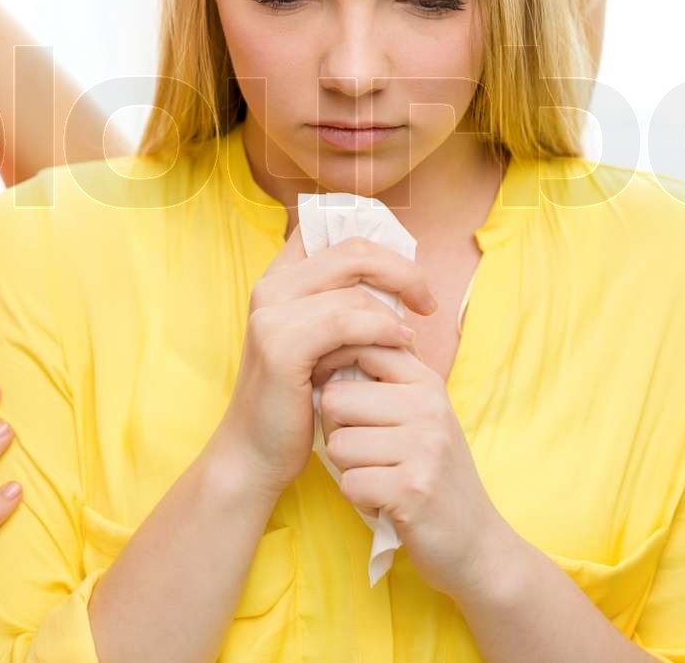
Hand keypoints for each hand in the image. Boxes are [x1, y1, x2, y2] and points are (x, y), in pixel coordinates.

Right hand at [213, 231, 438, 499]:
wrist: (257, 452)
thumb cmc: (297, 400)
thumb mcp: (324, 343)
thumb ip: (346, 307)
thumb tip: (404, 278)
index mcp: (280, 279)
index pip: (333, 232)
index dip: (378, 242)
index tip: (409, 270)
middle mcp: (271, 287)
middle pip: (352, 252)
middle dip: (401, 270)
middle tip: (427, 301)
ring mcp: (272, 315)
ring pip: (354, 291)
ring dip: (393, 313)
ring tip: (410, 339)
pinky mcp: (281, 346)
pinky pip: (346, 322)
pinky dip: (382, 330)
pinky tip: (401, 345)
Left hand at [317, 344, 514, 599]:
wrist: (477, 542)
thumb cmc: (435, 476)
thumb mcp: (421, 419)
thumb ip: (385, 387)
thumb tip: (325, 354)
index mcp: (427, 384)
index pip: (362, 347)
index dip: (332, 367)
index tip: (334, 394)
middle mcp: (428, 408)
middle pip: (335, 399)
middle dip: (336, 431)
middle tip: (365, 454)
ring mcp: (423, 448)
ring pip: (338, 444)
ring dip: (349, 470)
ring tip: (381, 479)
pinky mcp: (412, 489)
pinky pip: (349, 483)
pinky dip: (359, 499)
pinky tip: (386, 502)